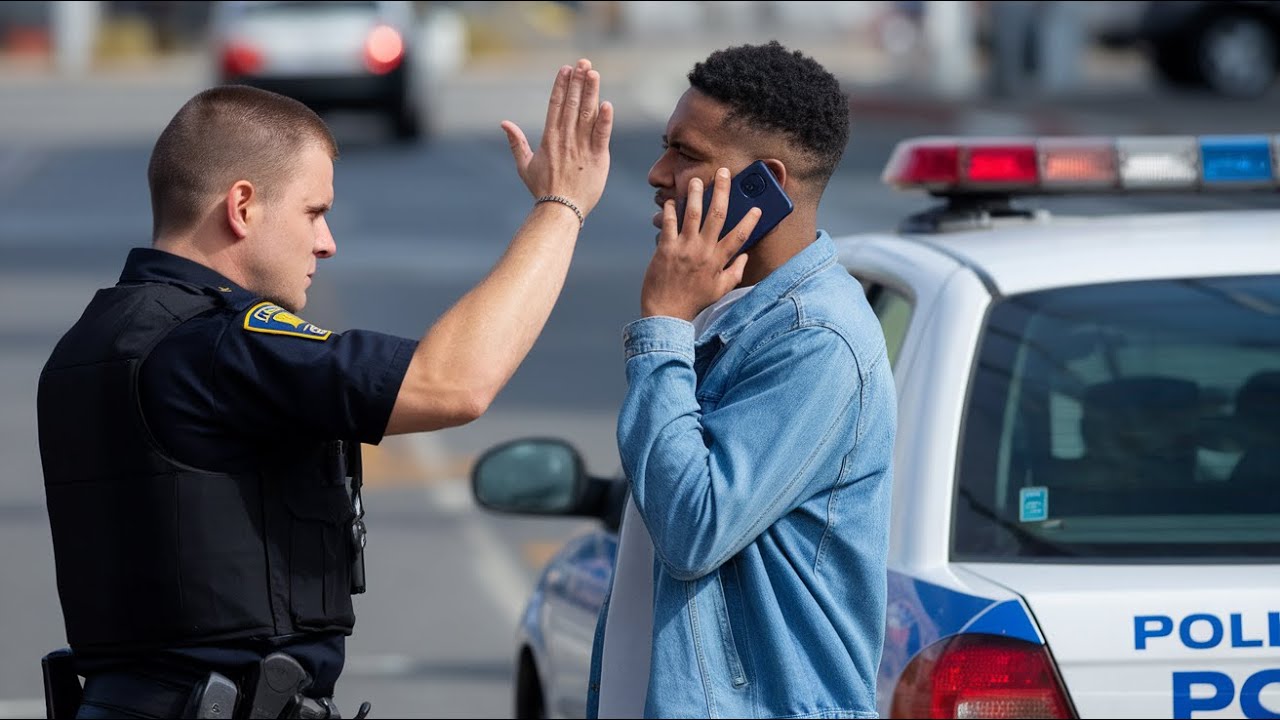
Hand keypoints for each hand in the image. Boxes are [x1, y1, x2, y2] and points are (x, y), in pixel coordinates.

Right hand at [501, 59, 613, 218]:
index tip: (566, 69)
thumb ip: (515, 143)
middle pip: (572, 104)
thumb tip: (504, 123)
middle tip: (583, 62)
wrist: (559, 210)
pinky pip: (602, 135)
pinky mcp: (597, 157)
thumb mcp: (524, 166)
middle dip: (578, 81)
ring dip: (591, 92)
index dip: (561, 85)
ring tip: (594, 73)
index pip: (555, 105)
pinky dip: (605, 120)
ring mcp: (582, 147)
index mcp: (549, 138)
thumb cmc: (542, 190)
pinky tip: (607, 104)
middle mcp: (565, 139)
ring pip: (587, 114)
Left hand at [640, 168, 760, 320]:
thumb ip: (735, 272)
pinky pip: (668, 224)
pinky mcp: (665, 249)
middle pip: (716, 215)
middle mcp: (703, 252)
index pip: (739, 237)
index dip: (750, 221)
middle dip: (722, 191)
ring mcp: (683, 249)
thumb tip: (745, 256)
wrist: (666, 313)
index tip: (756, 207)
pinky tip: (670, 201)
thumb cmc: (693, 302)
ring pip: (692, 214)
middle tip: (724, 173)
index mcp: (718, 261)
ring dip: (695, 194)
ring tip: (696, 180)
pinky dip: (669, 211)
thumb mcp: (720, 290)